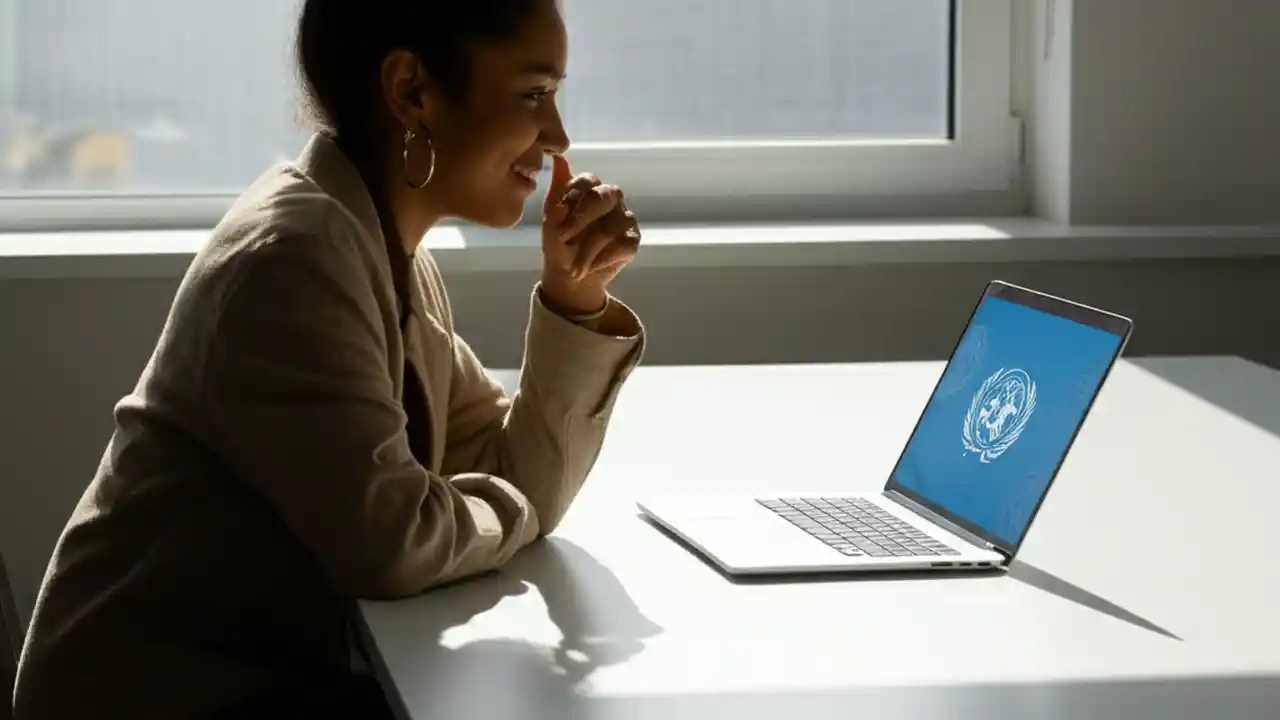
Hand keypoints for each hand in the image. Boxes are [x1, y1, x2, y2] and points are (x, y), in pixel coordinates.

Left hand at [540, 155, 640, 313]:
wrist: (568, 277)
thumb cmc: (558, 242)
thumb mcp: (551, 218)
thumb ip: (557, 190)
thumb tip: (558, 157)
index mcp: (590, 188)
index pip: (588, 180)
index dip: (572, 196)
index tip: (555, 217)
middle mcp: (611, 198)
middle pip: (603, 197)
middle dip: (580, 220)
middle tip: (562, 238)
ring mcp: (624, 218)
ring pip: (610, 227)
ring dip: (587, 250)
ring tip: (573, 268)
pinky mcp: (633, 239)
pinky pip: (622, 245)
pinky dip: (602, 259)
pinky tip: (590, 267)